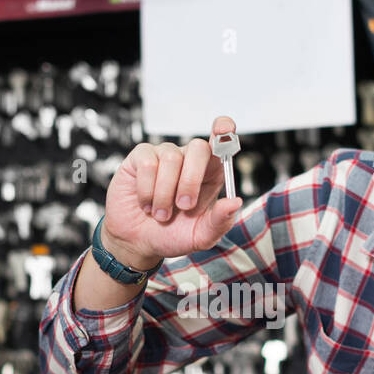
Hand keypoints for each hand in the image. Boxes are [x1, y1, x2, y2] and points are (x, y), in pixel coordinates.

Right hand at [101, 115, 243, 265]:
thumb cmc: (172, 235)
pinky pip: (148, 163)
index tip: (224, 131)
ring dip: (165, 194)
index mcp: (210, 174)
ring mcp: (164, 156)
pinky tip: (146, 204)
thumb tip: (235, 202)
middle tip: (183, 206)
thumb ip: (220, 221)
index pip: (221, 143)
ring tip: (160, 214)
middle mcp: (189, 160)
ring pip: (171, 159)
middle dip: (191, 180)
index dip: (224, 132)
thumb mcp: (200, 236)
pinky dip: (147, 190)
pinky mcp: (140, 158)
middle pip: (198, 148)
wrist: (139, 242)